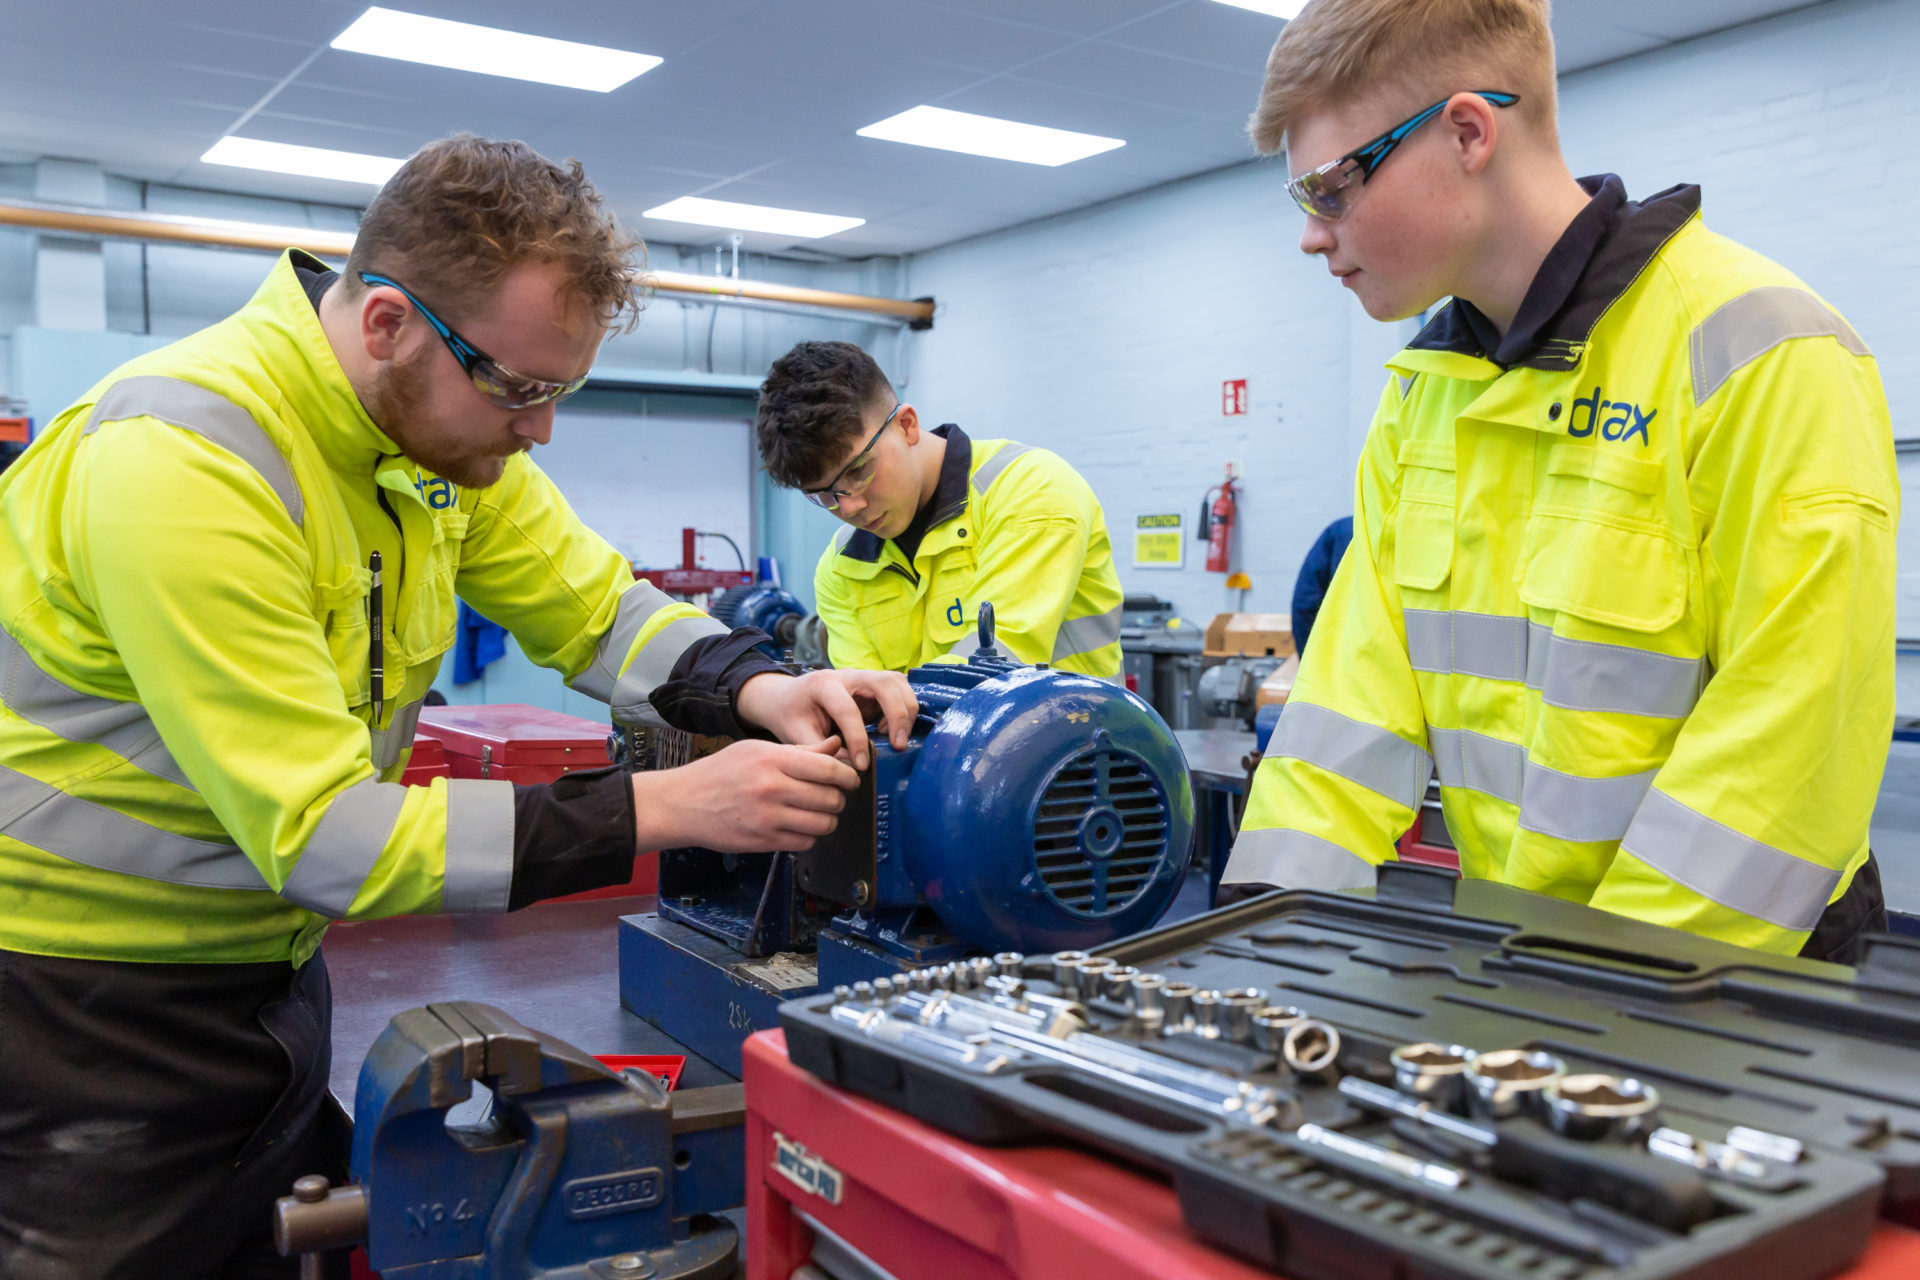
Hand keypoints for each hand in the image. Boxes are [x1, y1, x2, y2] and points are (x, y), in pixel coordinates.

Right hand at [632, 738, 859, 851]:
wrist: (683, 803)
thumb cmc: (720, 772)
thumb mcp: (757, 749)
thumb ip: (800, 751)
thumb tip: (836, 745)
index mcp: (772, 760)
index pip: (828, 769)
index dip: (848, 776)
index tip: (851, 779)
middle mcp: (771, 789)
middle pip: (830, 798)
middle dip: (839, 799)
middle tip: (834, 796)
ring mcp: (767, 818)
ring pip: (822, 824)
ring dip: (828, 820)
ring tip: (820, 813)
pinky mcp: (763, 841)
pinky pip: (805, 842)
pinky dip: (810, 836)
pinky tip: (801, 826)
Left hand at [734, 669, 917, 770]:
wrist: (788, 697)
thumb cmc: (791, 715)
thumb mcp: (796, 734)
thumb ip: (821, 750)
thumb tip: (849, 767)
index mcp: (823, 684)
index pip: (847, 709)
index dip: (857, 739)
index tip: (861, 765)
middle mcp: (847, 674)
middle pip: (883, 683)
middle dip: (897, 715)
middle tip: (898, 746)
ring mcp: (863, 676)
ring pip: (897, 682)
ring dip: (905, 711)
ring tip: (895, 739)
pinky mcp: (874, 684)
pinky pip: (899, 688)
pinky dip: (904, 708)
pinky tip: (890, 730)